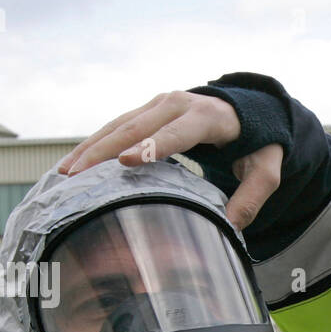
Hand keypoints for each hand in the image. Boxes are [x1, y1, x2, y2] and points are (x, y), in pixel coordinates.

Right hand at [56, 91, 283, 229]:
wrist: (249, 111)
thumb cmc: (257, 145)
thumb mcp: (266, 171)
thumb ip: (252, 198)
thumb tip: (231, 227)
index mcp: (208, 116)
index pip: (178, 133)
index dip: (153, 146)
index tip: (126, 162)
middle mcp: (178, 104)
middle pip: (136, 127)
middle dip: (104, 151)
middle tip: (77, 175)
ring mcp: (158, 104)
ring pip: (118, 125)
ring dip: (90, 148)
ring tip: (64, 173)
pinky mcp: (146, 111)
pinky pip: (115, 127)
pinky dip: (92, 144)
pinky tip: (72, 164)